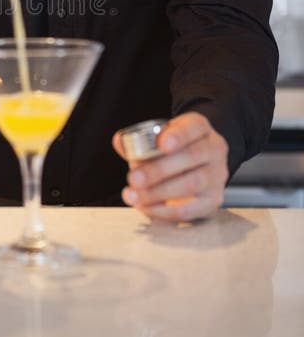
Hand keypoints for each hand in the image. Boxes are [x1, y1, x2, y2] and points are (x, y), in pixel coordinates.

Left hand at [113, 112, 228, 220]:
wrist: (196, 167)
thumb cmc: (174, 150)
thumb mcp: (159, 137)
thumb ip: (138, 140)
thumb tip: (120, 142)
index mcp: (200, 128)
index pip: (194, 126)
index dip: (178, 135)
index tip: (161, 144)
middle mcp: (214, 149)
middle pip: (191, 156)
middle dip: (158, 170)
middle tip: (134, 178)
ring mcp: (217, 175)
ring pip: (191, 184)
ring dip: (158, 193)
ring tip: (135, 195)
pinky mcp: (212, 200)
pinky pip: (190, 209)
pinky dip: (164, 211)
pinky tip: (145, 207)